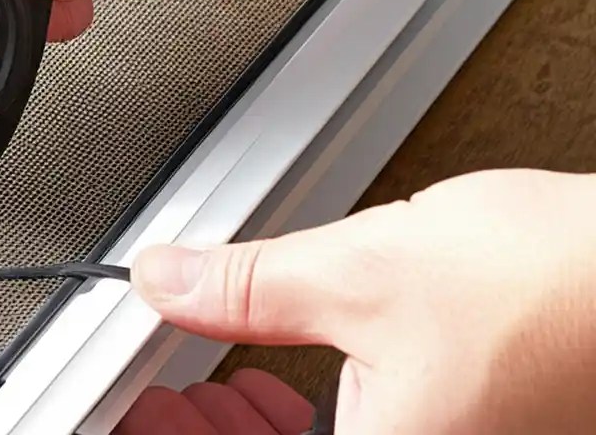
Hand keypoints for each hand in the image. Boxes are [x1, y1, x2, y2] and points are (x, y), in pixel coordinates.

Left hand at [130, 169, 595, 433]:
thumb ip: (247, 287)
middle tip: (161, 399)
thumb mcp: (363, 274)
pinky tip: (291, 380)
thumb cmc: (558, 290)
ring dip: (252, 431)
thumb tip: (168, 282)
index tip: (138, 406)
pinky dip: (311, 421)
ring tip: (211, 393)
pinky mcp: (473, 431)